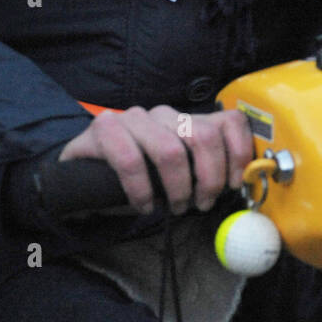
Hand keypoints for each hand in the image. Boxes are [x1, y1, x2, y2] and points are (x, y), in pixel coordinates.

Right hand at [58, 105, 254, 215]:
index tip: (235, 184)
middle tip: (201, 204)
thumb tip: (240, 186)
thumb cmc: (137, 181)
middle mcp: (163, 114)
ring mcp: (133, 117)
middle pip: (203, 136)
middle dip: (209, 178)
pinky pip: (131, 160)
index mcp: (187, 121)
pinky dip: (142, 190)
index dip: (239, 153)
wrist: (81, 178)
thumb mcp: (178, 177)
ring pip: (170, 149)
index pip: (228, 121)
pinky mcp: (104, 128)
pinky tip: (142, 205)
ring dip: (177, 188)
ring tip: (173, 207)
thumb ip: (206, 173)